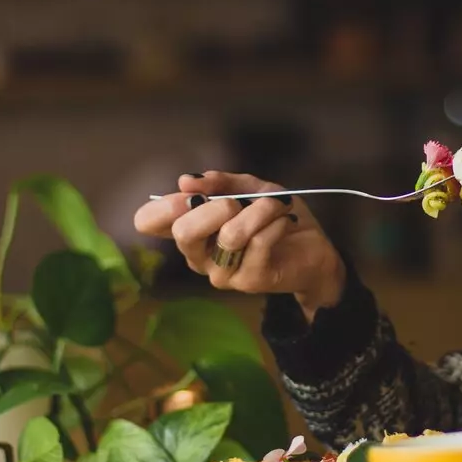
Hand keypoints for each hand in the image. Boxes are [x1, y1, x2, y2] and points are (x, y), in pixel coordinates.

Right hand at [133, 171, 345, 320]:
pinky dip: (276, 222)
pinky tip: (286, 221)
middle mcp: (198, 256)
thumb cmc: (275, 218)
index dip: (163, 204)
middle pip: (183, 232)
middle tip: (238, 202)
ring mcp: (222, 273)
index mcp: (190, 230)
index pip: (148, 222)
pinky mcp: (249, 281)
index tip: (191, 193)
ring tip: (276, 205)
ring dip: (259, 210)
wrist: (314, 250)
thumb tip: (186, 181)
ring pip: (230, 235)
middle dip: (215, 207)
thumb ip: (221, 182)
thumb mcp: (250, 189)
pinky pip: (259, 242)